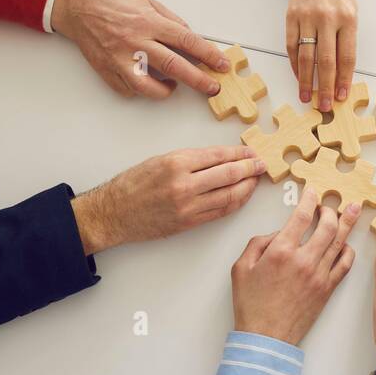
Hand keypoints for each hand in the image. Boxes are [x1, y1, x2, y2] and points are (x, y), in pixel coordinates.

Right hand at [51, 0, 229, 98]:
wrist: (76, 5)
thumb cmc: (110, 0)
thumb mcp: (147, 1)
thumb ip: (170, 21)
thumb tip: (189, 37)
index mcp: (148, 22)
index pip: (187, 41)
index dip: (208, 55)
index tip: (221, 64)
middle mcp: (135, 42)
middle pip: (174, 66)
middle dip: (199, 80)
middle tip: (212, 88)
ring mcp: (119, 59)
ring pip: (149, 87)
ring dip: (167, 91)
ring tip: (174, 86)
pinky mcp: (107, 70)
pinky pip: (128, 89)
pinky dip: (141, 90)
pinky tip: (148, 83)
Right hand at [71, 146, 264, 254]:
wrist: (113, 213)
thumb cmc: (133, 184)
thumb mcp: (160, 159)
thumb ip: (191, 159)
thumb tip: (221, 157)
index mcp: (176, 163)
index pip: (218, 155)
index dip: (240, 153)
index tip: (251, 152)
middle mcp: (184, 184)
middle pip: (228, 175)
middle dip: (250, 169)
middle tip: (262, 165)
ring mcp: (187, 206)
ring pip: (228, 195)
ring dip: (247, 187)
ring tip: (256, 179)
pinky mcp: (188, 222)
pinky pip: (219, 211)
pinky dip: (235, 203)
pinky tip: (242, 196)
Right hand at [231, 187, 360, 344]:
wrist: (266, 337)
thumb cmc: (251, 305)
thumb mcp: (241, 267)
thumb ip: (258, 243)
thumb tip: (277, 233)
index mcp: (281, 251)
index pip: (302, 216)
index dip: (310, 200)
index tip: (313, 192)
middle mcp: (304, 260)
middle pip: (327, 225)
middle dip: (331, 210)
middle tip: (330, 205)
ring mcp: (319, 274)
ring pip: (340, 242)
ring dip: (347, 223)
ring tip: (354, 210)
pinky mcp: (327, 288)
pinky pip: (345, 264)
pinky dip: (348, 251)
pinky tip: (346, 245)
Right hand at [286, 0, 356, 110]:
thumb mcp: (352, 13)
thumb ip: (347, 40)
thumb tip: (341, 72)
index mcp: (348, 19)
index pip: (346, 57)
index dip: (343, 79)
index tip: (340, 96)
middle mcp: (327, 19)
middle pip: (326, 61)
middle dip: (325, 87)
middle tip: (323, 106)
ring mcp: (307, 18)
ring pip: (305, 57)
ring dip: (305, 80)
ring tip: (306, 97)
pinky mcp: (291, 17)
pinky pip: (291, 46)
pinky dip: (293, 64)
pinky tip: (297, 76)